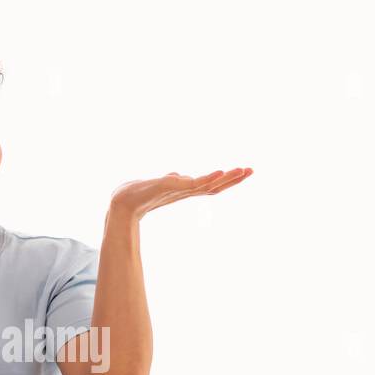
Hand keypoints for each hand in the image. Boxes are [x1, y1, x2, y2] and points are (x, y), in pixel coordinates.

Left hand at [109, 167, 252, 220]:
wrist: (122, 203)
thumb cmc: (138, 194)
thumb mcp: (159, 183)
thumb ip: (170, 180)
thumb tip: (177, 175)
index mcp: (185, 190)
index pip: (211, 185)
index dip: (228, 179)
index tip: (245, 171)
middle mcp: (185, 192)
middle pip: (215, 186)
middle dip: (234, 179)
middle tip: (252, 170)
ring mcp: (179, 191)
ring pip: (207, 185)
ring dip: (225, 178)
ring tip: (242, 170)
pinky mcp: (171, 187)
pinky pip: (193, 184)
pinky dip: (206, 179)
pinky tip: (218, 173)